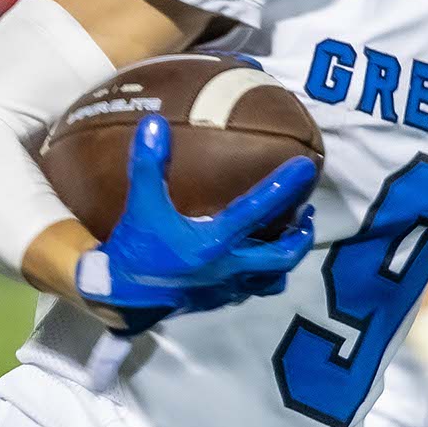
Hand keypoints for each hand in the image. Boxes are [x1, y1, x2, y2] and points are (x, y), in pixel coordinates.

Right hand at [69, 116, 318, 323]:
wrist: (119, 302)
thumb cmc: (135, 252)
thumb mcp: (141, 206)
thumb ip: (148, 165)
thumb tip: (154, 124)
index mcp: (215, 242)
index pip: (260, 210)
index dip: (285, 187)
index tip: (307, 168)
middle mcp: (229, 268)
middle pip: (283, 255)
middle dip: (301, 236)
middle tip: (307, 215)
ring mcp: (226, 289)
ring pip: (273, 278)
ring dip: (286, 259)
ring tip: (291, 240)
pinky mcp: (217, 303)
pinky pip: (252, 290)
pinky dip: (263, 277)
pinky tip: (256, 264)